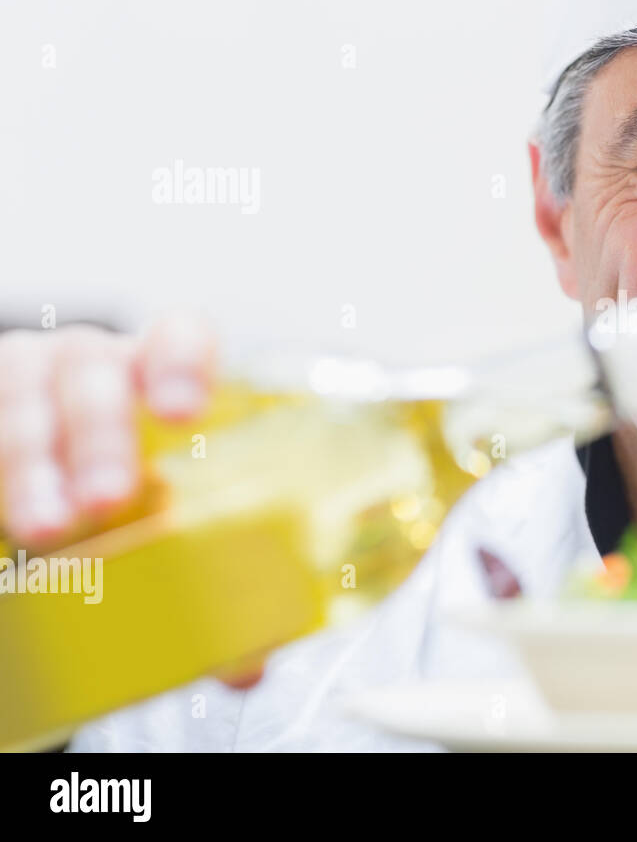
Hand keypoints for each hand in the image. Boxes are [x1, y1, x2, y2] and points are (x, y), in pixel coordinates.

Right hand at [0, 311, 262, 689]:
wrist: (47, 471)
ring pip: (23, 410)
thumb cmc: (129, 482)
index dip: (183, 365)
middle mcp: (93, 366)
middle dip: (100, 439)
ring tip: (44, 530)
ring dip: (32, 472)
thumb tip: (249, 661)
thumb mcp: (168, 512)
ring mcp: (25, 384)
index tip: (185, 413)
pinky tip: (4, 525)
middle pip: (96, 379)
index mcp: (163, 374)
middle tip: (108, 499)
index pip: (179, 338)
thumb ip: (211, 572)